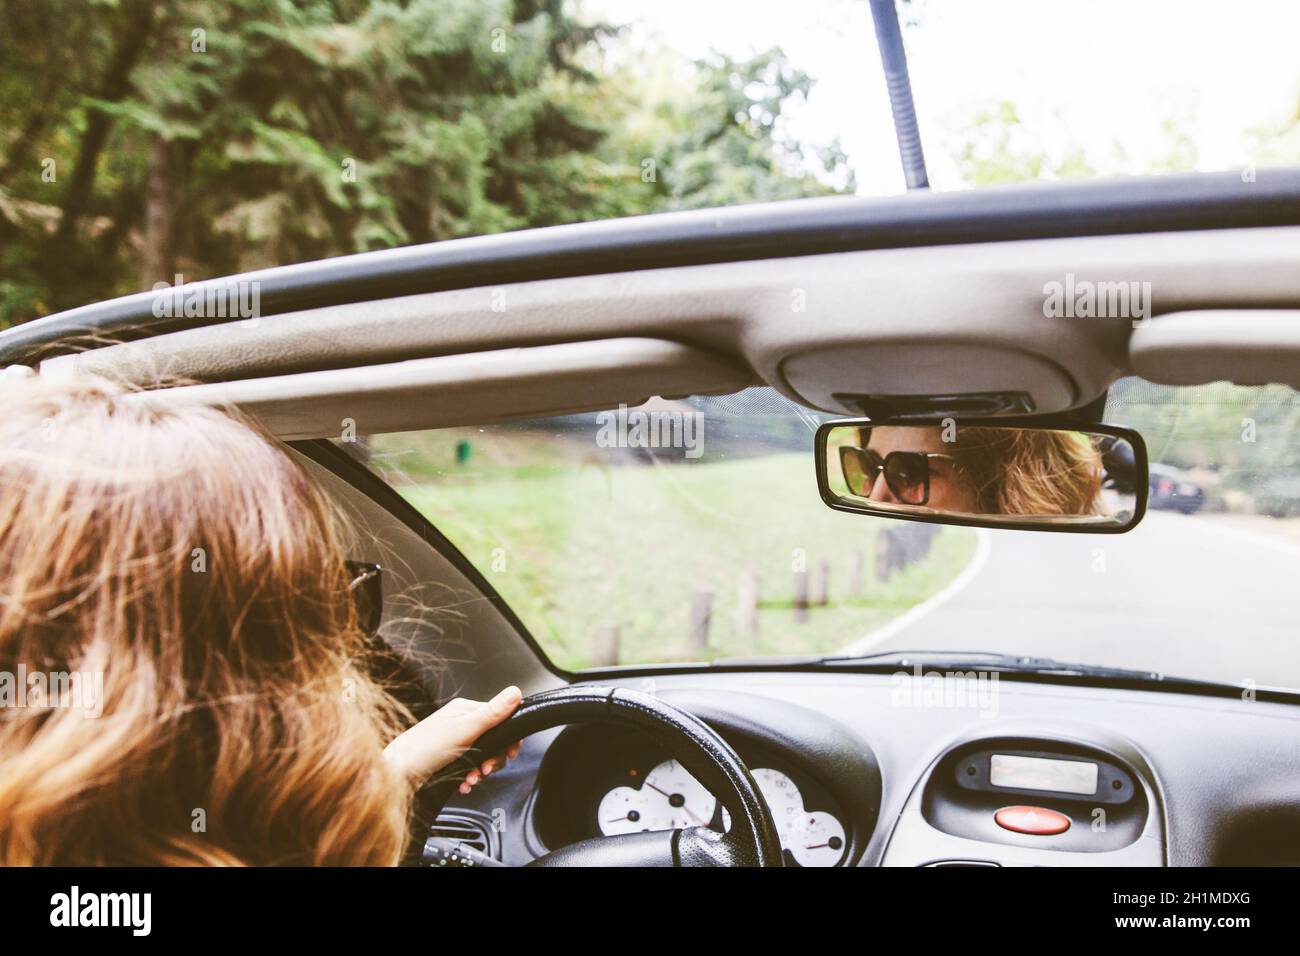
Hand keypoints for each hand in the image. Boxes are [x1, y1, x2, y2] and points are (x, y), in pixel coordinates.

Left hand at [384, 686, 522, 792]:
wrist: (395, 775)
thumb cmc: (423, 749)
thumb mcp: (465, 729)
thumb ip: (492, 713)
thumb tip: (516, 691)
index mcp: (466, 710)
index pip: (501, 718)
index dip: (508, 738)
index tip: (508, 753)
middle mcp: (461, 723)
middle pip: (495, 740)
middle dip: (494, 759)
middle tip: (486, 769)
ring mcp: (455, 742)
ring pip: (483, 756)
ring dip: (481, 771)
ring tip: (472, 778)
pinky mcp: (449, 759)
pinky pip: (470, 768)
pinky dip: (470, 777)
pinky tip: (464, 783)